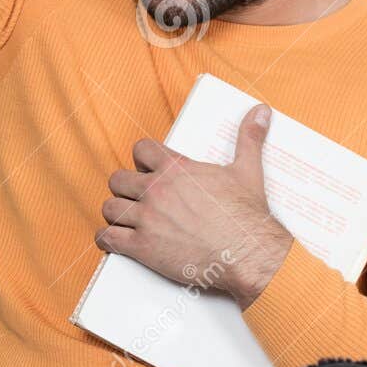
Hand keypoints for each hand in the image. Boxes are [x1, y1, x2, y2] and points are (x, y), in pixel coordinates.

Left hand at [95, 103, 293, 306]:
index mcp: (176, 169)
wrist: (247, 254)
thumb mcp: (248, 170)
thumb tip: (260, 111)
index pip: (141, 149)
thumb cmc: (246, 215)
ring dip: (114, 213)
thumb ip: (249, 138)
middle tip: (135, 197)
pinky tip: (111, 240)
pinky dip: (106, 239)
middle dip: (124, 188)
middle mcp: (156, 190)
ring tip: (124, 219)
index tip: (146, 168)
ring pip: (109, 208)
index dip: (141, 159)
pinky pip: (108, 238)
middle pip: (118, 179)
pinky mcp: (142, 247)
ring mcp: (147, 219)